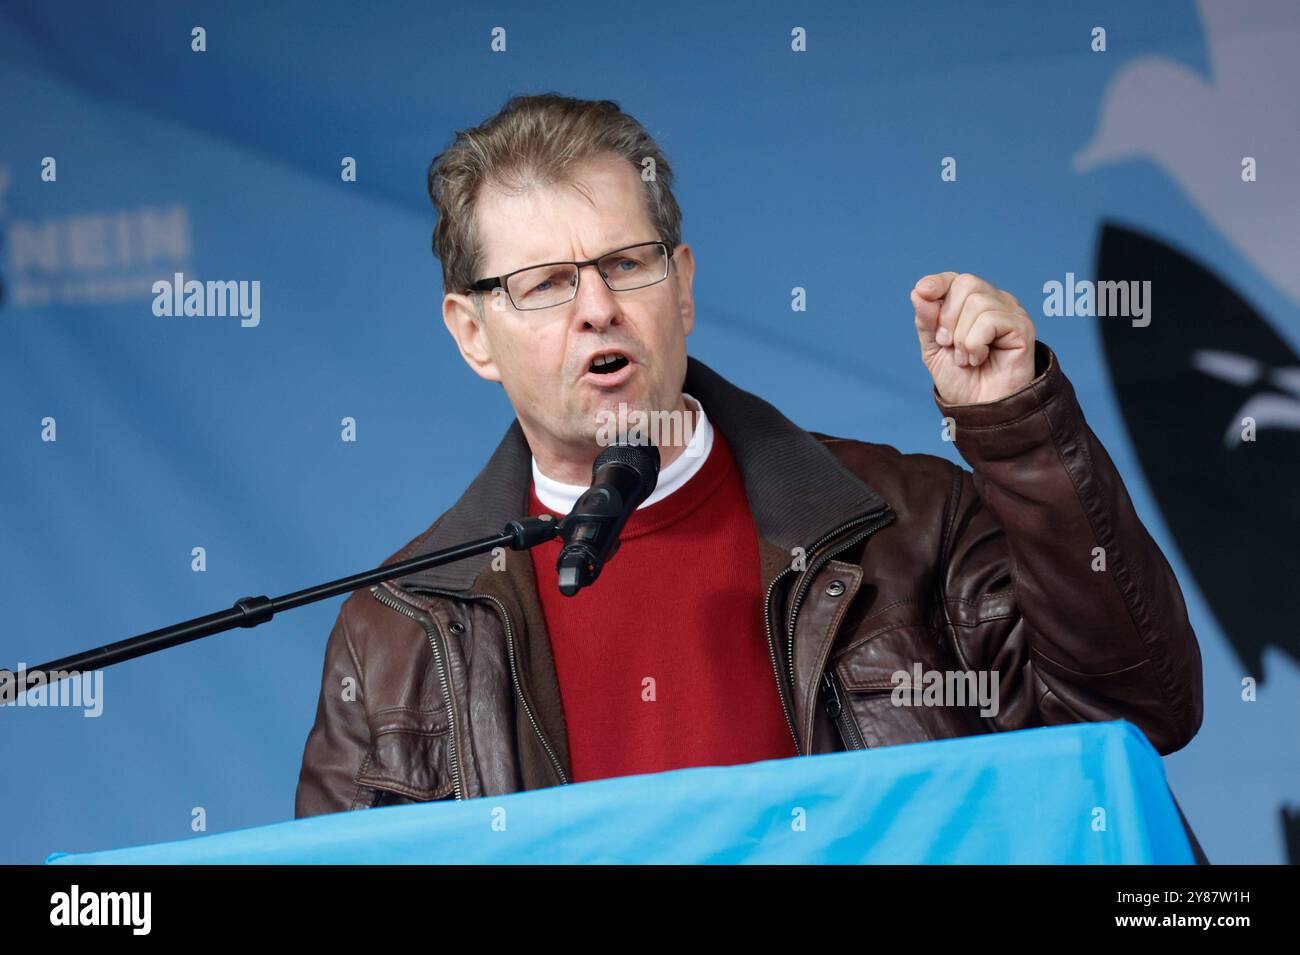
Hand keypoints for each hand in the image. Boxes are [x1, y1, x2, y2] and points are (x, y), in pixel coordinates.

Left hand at [911, 272, 1036, 404]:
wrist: (979, 410)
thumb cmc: (961, 380)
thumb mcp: (933, 349)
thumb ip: (927, 321)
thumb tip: (919, 292)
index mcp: (973, 304)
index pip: (956, 279)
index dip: (938, 282)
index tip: (923, 291)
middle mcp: (995, 302)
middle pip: (966, 283)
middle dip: (947, 317)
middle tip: (947, 345)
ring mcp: (1011, 313)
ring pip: (977, 303)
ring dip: (962, 337)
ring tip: (966, 358)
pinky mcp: (1022, 327)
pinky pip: (990, 320)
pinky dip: (975, 343)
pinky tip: (979, 358)